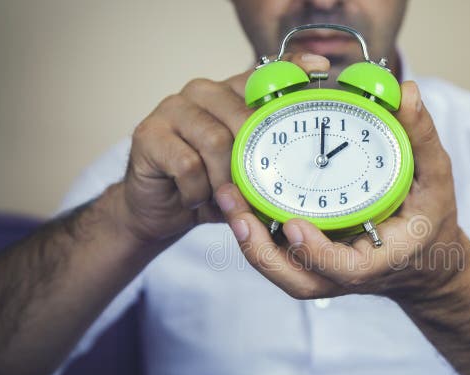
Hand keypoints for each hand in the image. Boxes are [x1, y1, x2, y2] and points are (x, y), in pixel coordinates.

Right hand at [115, 53, 330, 244]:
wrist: (161, 210)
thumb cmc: (209, 189)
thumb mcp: (247, 176)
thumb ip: (269, 160)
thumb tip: (311, 160)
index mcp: (230, 96)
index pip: (263, 75)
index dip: (292, 70)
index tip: (320, 69)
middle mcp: (203, 93)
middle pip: (243, 117)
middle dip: (253, 161)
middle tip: (250, 189)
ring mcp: (173, 108)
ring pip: (217, 142)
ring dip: (222, 181)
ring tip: (217, 197)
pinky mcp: (149, 133)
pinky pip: (188, 164)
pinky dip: (196, 191)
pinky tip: (193, 198)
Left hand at [216, 81, 465, 300]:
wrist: (424, 261)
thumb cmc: (429, 220)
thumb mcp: (436, 179)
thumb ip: (422, 137)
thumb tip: (407, 92)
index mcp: (380, 260)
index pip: (345, 268)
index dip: (316, 252)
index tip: (294, 225)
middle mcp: (345, 274)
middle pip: (297, 279)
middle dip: (261, 250)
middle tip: (235, 208)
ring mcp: (325, 273)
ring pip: (279, 272)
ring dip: (249, 242)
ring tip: (227, 199)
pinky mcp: (309, 263)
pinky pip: (276, 256)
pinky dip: (254, 235)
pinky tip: (236, 200)